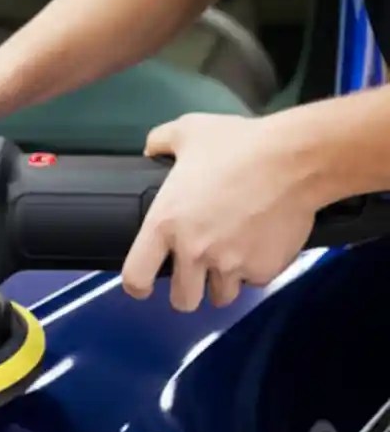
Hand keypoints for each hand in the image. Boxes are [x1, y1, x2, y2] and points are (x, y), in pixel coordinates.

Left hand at [122, 113, 321, 310]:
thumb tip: (150, 149)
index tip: (144, 285)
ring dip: (222, 284)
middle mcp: (193, 252)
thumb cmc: (238, 144)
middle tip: (197, 274)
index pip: (135, 277)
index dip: (137, 285)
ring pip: (221, 297)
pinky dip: (256, 270)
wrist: (296, 158)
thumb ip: (161, 141)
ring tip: (229, 260)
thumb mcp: (189, 131)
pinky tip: (259, 247)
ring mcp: (230, 265)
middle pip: (183, 300)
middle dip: (188, 291)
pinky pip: (255, 281)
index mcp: (164, 225)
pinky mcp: (264, 269)